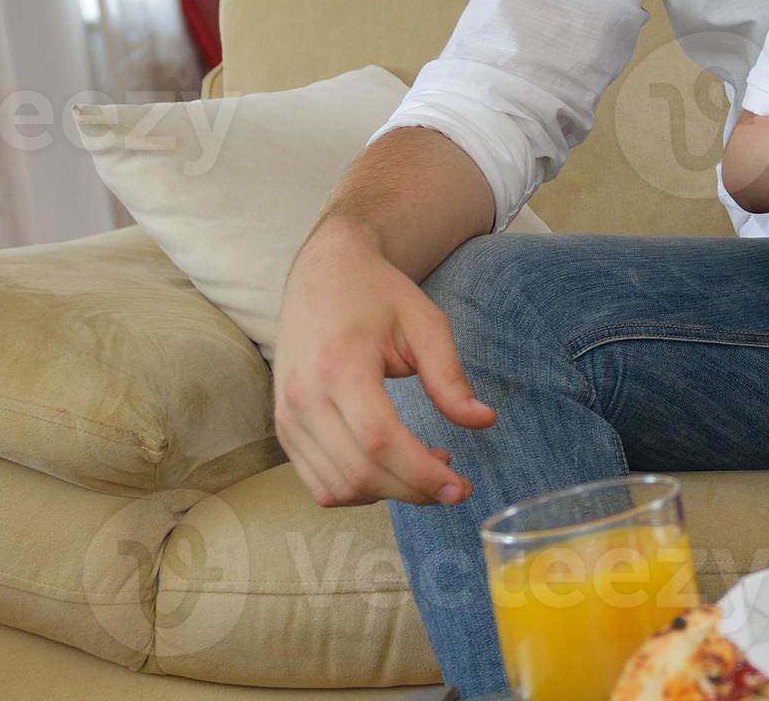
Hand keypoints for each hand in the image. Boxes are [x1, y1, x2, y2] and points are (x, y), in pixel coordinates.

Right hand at [271, 216, 496, 508]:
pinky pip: (319, 483)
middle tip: (453, 484)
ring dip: (388, 493)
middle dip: (414, 490)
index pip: (380, 441)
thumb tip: (484, 422)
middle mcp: (304, 397)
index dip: (421, 474)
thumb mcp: (424, 324)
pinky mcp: (284, 428)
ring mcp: (288, 416)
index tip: (461, 488)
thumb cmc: (377, 295)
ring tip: (426, 467)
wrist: (322, 273)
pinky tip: (390, 468)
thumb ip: (449, 377)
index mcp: (340, 365)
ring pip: (338, 487)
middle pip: (360, 472)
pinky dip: (359, 490)